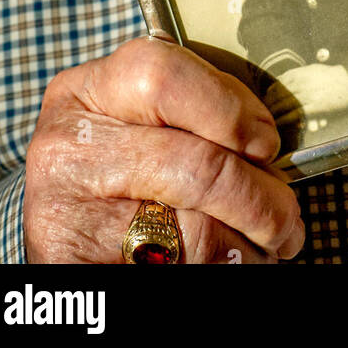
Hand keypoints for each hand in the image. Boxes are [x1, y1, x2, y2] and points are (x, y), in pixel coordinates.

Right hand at [24, 36, 304, 263]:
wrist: (59, 247)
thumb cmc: (121, 172)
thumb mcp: (139, 124)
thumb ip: (190, 111)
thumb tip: (270, 135)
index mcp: (86, 91)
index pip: (163, 77)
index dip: (228, 107)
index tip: (266, 141)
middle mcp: (68, 146)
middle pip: (197, 166)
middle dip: (261, 197)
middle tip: (287, 216)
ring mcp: (66, 211)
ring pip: (200, 233)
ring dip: (252, 242)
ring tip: (270, 241)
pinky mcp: (77, 265)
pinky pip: (181, 271)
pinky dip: (224, 267)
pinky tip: (230, 262)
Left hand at [270, 64, 347, 121]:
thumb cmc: (337, 78)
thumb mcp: (319, 70)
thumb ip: (303, 73)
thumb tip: (287, 79)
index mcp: (306, 71)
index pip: (282, 80)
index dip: (273, 90)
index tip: (267, 98)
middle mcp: (306, 81)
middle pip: (282, 92)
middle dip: (272, 103)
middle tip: (265, 111)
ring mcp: (311, 94)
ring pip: (287, 103)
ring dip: (277, 112)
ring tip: (270, 119)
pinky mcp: (317, 106)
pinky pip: (298, 113)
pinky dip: (287, 119)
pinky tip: (281, 123)